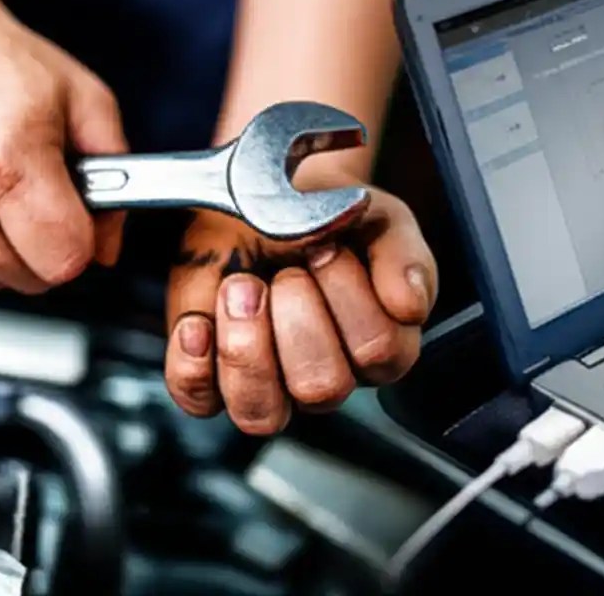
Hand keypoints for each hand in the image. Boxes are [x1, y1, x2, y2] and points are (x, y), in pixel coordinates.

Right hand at [0, 3, 126, 291]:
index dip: (82, 242)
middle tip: (33, 192)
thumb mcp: (85, 100)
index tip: (77, 217)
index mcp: (5, 162)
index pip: (65, 260)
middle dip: (43, 245)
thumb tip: (108, 246)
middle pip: (29, 279)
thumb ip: (116, 177)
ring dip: (1, 248)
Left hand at [162, 180, 436, 434]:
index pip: (379, 351)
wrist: (265, 190)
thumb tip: (409, 305)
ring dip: (246, 345)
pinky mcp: (214, 379)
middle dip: (298, 318)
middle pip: (322, 387)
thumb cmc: (327, 213)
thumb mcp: (380, 218)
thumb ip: (404, 256)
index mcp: (383, 342)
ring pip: (262, 414)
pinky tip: (201, 321)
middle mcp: (330, 373)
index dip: (349, 297)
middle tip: (287, 270)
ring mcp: (271, 384)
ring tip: (242, 287)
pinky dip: (193, 362)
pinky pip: (200, 400)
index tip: (328, 247)